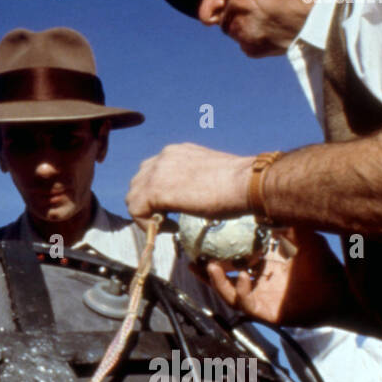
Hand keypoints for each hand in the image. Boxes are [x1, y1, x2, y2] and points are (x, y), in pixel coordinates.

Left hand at [126, 143, 255, 219]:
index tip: (172, 209)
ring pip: (134, 196)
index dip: (157, 192)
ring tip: (165, 226)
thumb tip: (192, 195)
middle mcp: (164, 157)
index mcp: (177, 152)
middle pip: (139, 181)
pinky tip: (167, 229)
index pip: (153, 170)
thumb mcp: (210, 175)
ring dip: (146, 213)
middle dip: (148, 202)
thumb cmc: (240, 183)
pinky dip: (146, 223)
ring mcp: (157, 171)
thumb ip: (193, 180)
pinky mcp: (155, 189)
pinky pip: (136, 209)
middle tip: (166, 219)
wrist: (247, 183)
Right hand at [198, 228, 351, 325]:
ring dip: (217, 281)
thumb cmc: (324, 263)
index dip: (217, 252)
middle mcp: (258, 283)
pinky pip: (245, 303)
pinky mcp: (266, 312)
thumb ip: (286, 220)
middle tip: (192, 258)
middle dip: (207, 270)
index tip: (204, 241)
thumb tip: (269, 200)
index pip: (233, 260)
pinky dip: (241, 290)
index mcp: (263, 267)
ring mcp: (261, 299)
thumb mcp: (302, 236)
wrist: (342, 289)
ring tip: (210, 267)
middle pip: (224, 278)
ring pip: (228, 292)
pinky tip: (245, 277)